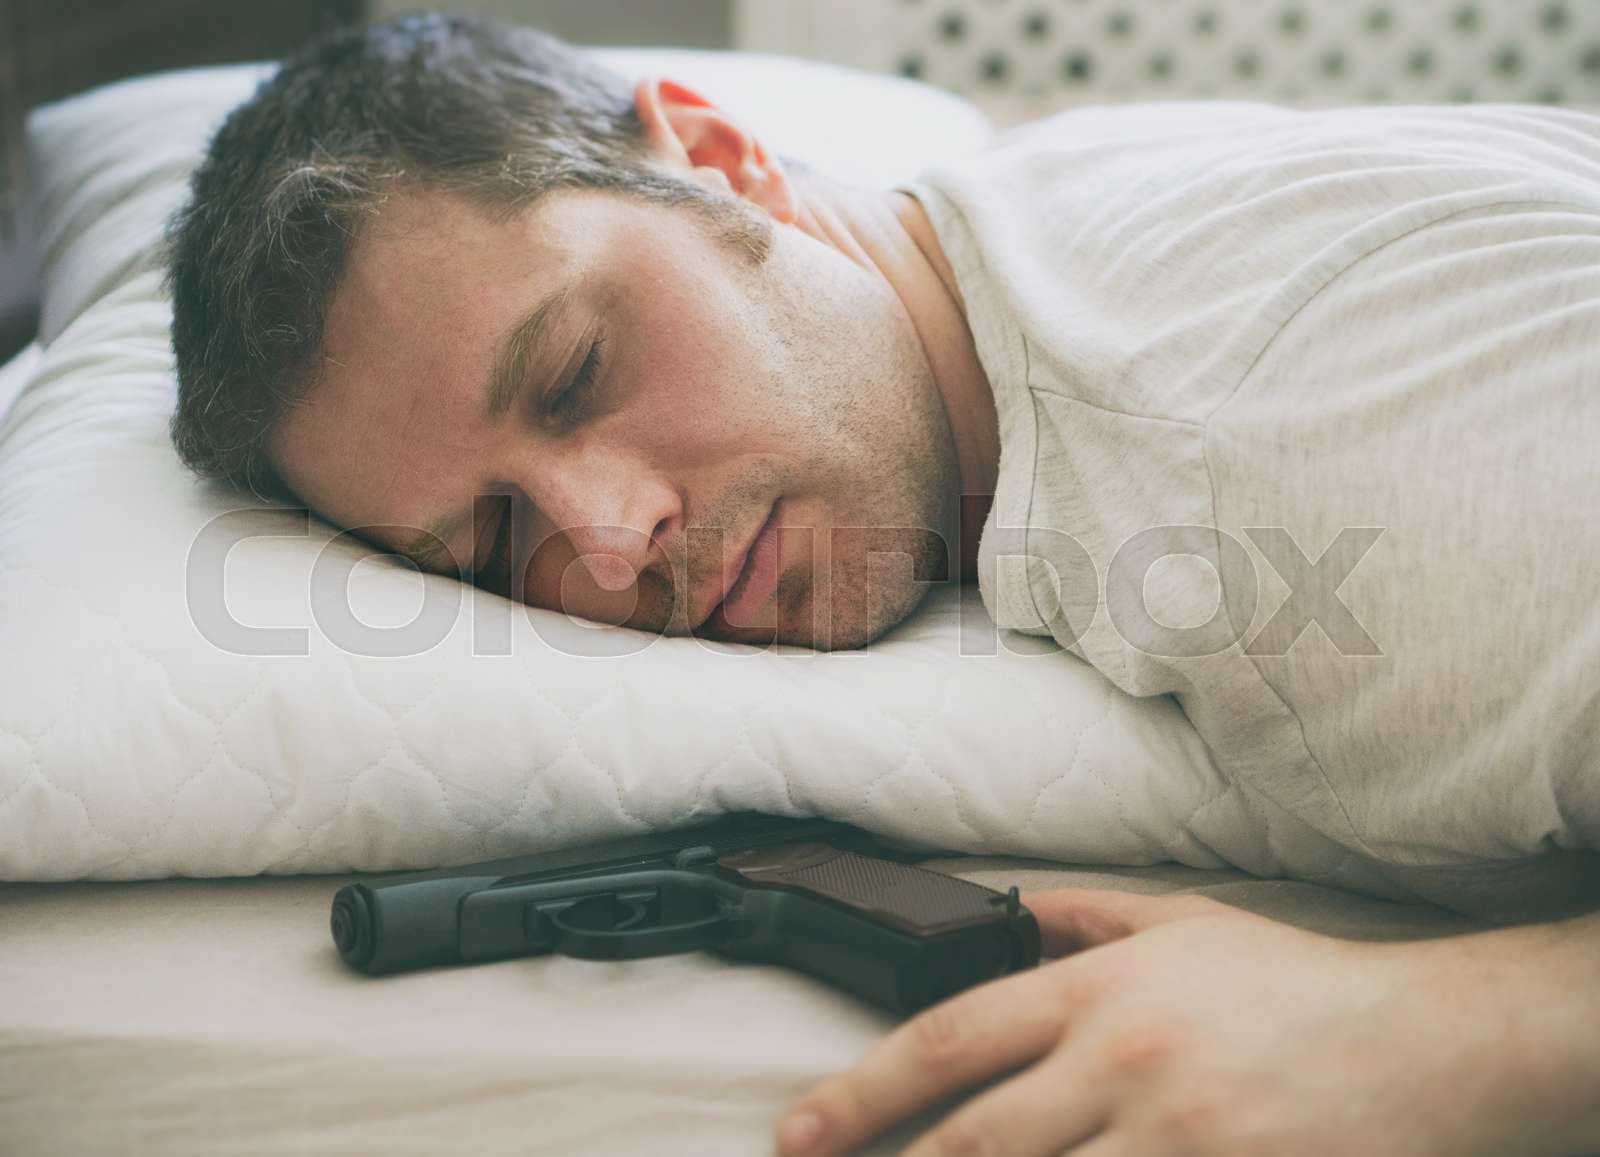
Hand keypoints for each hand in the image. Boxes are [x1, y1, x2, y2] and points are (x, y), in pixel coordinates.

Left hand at [774, 887, 1534, 1156]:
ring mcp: (1174, 1136)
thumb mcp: (1184, 923)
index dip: (865, 1089)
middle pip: (975, 1138)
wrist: (1426, 1044)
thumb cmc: (1296, 984)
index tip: (802, 1129)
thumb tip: (1009, 907)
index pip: (951, 1036)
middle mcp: (1122, 1062)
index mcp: (1101, 989)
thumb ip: (1088, 914)